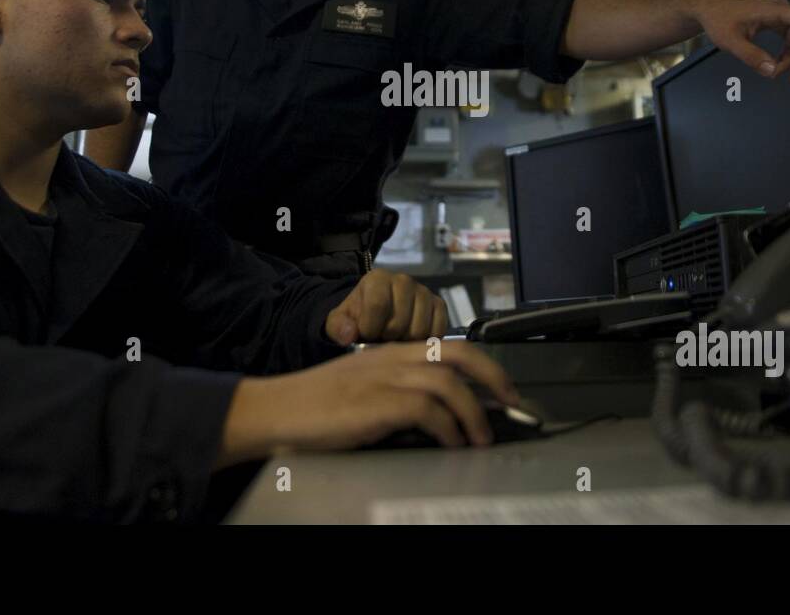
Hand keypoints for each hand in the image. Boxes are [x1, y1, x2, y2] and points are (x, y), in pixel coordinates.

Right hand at [219, 341, 519, 462]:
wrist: (277, 410)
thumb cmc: (315, 405)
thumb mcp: (363, 387)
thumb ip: (396, 390)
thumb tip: (438, 416)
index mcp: (391, 351)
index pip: (448, 345)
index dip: (483, 365)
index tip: (501, 390)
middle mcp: (392, 357)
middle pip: (459, 353)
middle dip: (494, 377)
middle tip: (512, 404)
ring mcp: (385, 377)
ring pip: (449, 382)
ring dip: (474, 413)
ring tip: (481, 439)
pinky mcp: (377, 402)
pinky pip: (428, 409)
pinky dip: (447, 428)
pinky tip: (450, 444)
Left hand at [324, 268, 448, 344]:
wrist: (376, 315)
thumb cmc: (358, 318)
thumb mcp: (339, 322)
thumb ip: (338, 327)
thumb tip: (349, 335)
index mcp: (378, 278)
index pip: (377, 305)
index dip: (370, 328)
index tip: (365, 334)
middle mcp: (403, 280)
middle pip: (399, 322)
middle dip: (387, 337)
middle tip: (382, 336)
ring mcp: (424, 292)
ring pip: (418, 330)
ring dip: (405, 342)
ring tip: (396, 337)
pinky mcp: (439, 305)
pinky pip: (437, 330)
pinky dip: (424, 341)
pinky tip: (411, 339)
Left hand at [689, 0, 789, 83]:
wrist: (707, 8)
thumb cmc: (718, 20)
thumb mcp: (731, 41)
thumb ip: (751, 57)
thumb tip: (773, 72)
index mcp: (773, 10)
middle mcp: (779, 9)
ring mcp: (777, 14)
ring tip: (776, 72)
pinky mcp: (773, 20)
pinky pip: (787, 38)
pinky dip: (784, 52)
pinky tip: (775, 63)